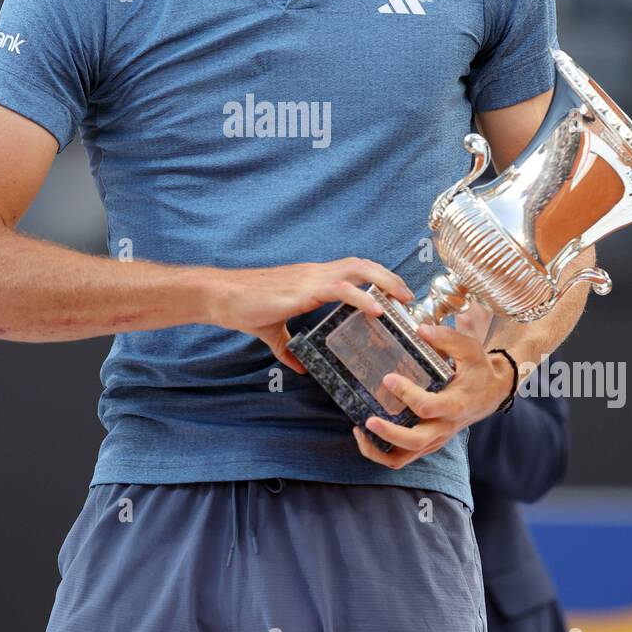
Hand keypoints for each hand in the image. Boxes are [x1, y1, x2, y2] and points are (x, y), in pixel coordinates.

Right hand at [207, 257, 415, 373]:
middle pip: (363, 264)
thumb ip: (287, 347)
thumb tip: (299, 367)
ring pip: (358, 269)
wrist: (222, 296)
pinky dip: (364, 297)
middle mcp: (316, 272)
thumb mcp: (271, 331)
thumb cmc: (244, 308)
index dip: (375, 278)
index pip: (352, 270)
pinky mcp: (305, 289)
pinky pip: (342, 288)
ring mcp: (311, 278)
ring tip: (403, 299)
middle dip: (389, 277)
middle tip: (409, 296)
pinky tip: (378, 309)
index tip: (394, 294)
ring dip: (385, 281)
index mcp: (312, 279)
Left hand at [352, 321, 513, 468]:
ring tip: (360, 431)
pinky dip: (381, 452)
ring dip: (379, 449)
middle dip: (389, 433)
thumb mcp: (471, 350)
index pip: (429, 407)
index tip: (388, 378)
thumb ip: (447, 338)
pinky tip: (366, 435)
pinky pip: (402, 458)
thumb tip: (420, 330)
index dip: (406, 394)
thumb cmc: (479, 370)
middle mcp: (445, 427)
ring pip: (405, 457)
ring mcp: (436, 439)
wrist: (491, 394)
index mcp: (456, 404)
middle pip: (415, 442)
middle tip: (368, 420)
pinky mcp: (428, 443)